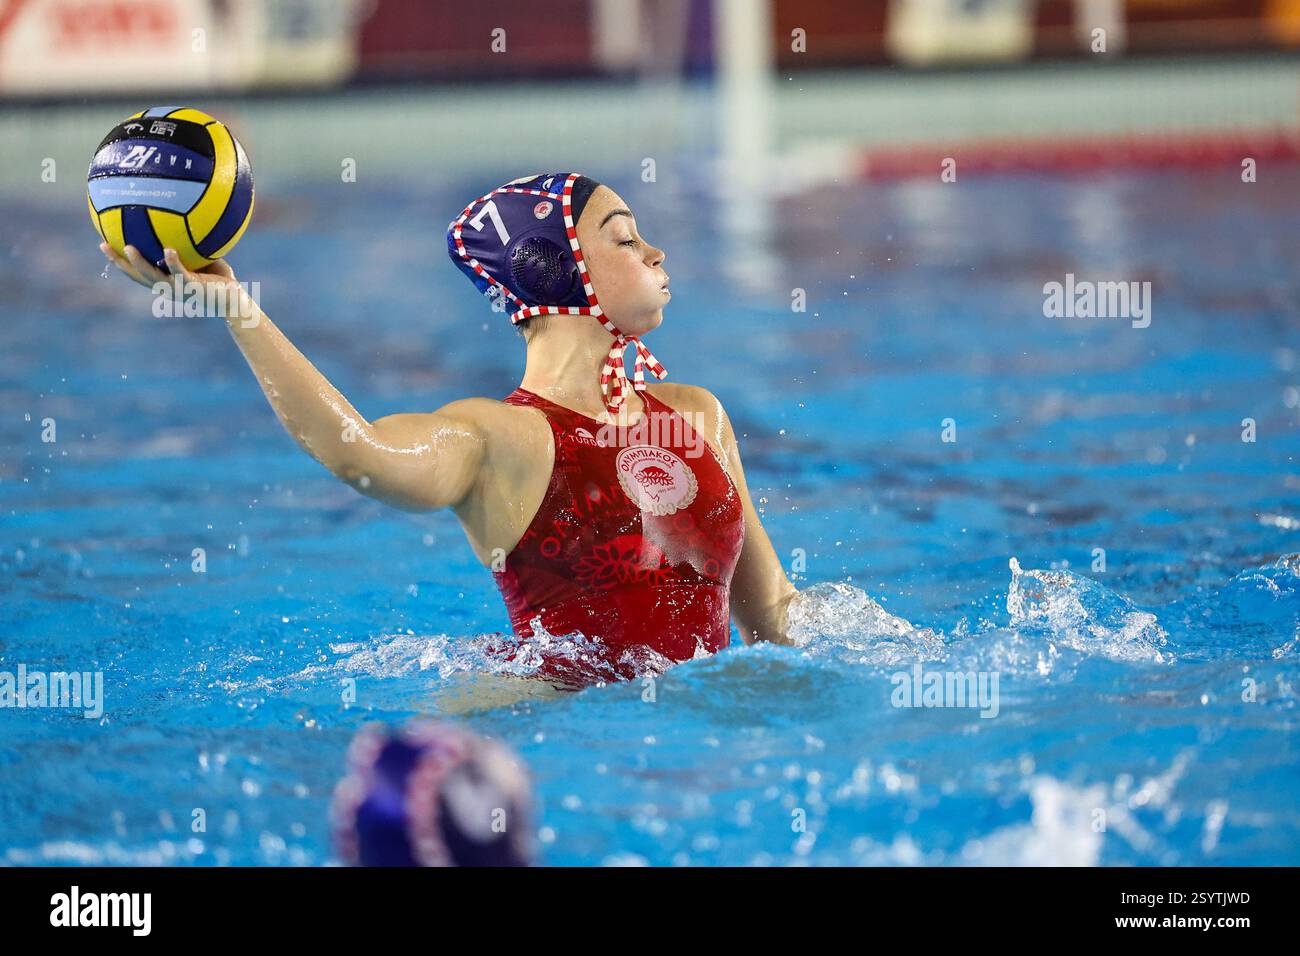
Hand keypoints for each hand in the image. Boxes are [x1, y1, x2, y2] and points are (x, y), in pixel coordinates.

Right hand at [100, 242, 251, 321]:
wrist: (235, 301)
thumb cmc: (219, 280)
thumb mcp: (200, 259)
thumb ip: (188, 245)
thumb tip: (181, 218)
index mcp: (165, 282)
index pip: (137, 271)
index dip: (119, 261)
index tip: (104, 245)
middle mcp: (167, 287)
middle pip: (136, 275)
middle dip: (118, 262)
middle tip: (103, 246)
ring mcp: (179, 289)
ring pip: (153, 277)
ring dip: (139, 263)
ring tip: (128, 247)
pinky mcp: (193, 288)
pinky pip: (180, 274)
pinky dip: (173, 262)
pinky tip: (168, 250)